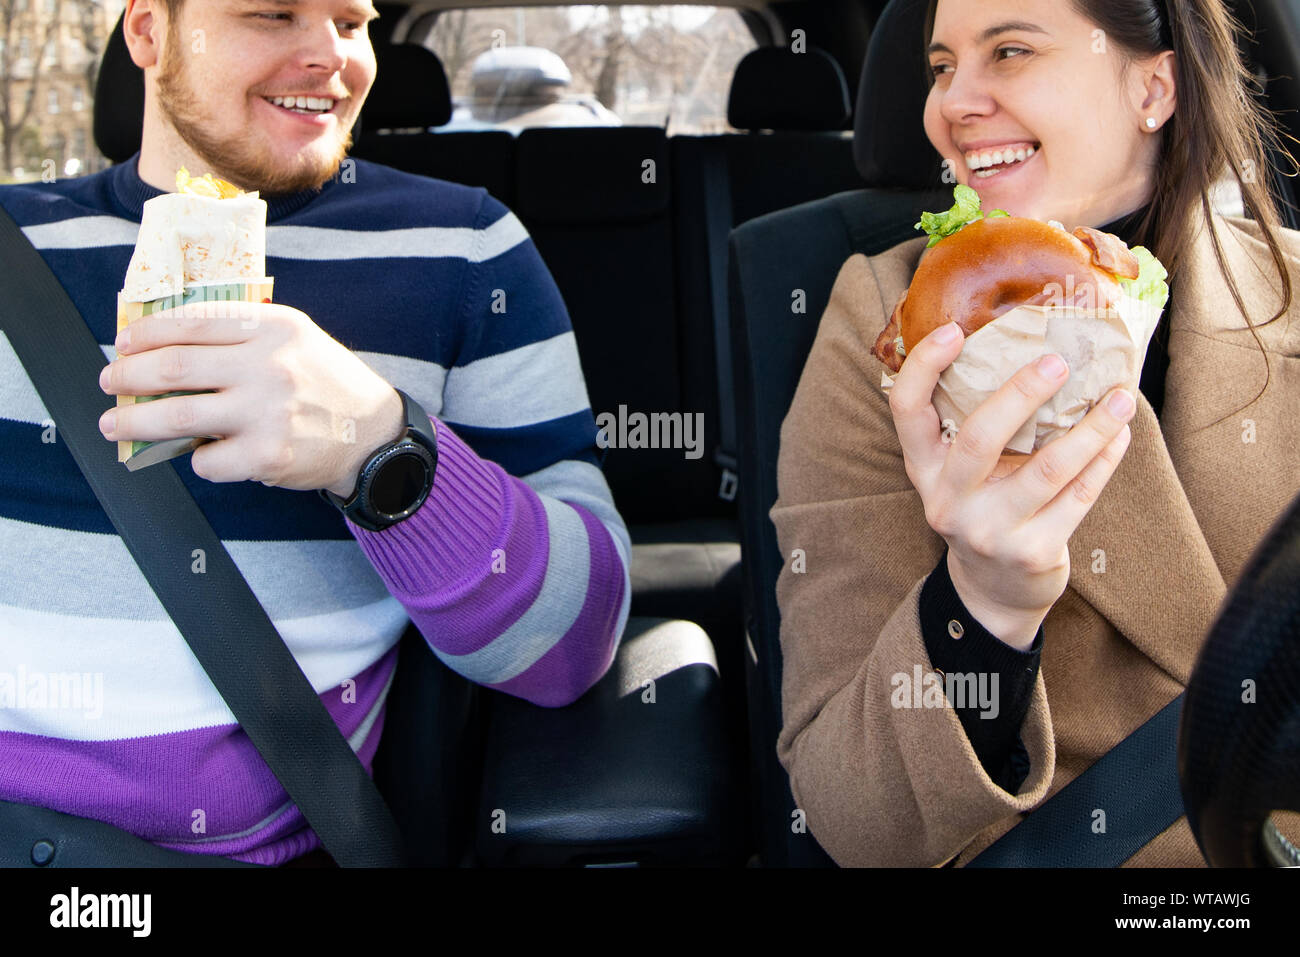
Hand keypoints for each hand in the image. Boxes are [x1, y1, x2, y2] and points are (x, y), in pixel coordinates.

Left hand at [98, 300, 404, 496]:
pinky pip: (206, 460)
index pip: (192, 322)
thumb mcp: (295, 340)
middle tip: (110, 383)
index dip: (147, 333)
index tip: (124, 344)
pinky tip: (208, 453)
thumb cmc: (326, 385)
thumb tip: (165, 347)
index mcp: (274, 328)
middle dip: (127, 376)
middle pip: (173, 367)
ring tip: (116, 424)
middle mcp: (269, 366)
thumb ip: (242, 334)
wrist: (374, 434)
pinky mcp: (267, 455)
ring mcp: (268, 412)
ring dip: (135, 421)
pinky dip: (197, 459)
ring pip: (176, 415)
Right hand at [887, 321, 1136, 649]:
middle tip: (1058, 361)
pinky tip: (1120, 435)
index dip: (924, 368)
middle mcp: (948, 501)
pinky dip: (1104, 460)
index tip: (955, 331)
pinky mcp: (1032, 551)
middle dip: (1021, 394)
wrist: (994, 591)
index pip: (906, 411)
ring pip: (1046, 469)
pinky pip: (1078, 496)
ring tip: (1121, 396)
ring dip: (1091, 427)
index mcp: (924, 470)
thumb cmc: (983, 509)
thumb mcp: (960, 475)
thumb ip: (973, 426)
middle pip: (979, 438)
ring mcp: (989, 530)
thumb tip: (1025, 347)